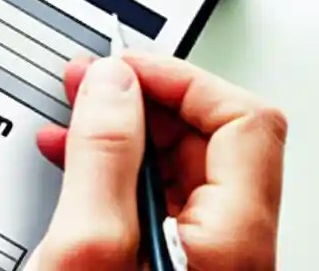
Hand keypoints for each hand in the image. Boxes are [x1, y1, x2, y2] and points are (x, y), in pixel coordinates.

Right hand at [28, 53, 285, 269]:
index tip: (125, 68)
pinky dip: (115, 170)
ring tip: (75, 111)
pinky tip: (75, 161)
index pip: (242, 121)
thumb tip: (114, 85)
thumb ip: (104, 156)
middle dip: (146, 98)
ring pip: (179, 168)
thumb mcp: (87, 244)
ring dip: (124, 129)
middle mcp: (232, 249)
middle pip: (212, 139)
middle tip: (94, 81)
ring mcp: (204, 260)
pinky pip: (156, 200)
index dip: (181, 81)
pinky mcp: (173, 267)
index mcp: (233, 240)